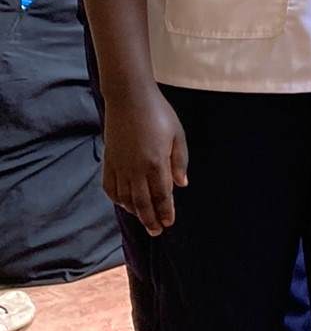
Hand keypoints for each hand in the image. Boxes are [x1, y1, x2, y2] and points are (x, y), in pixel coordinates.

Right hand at [103, 88, 188, 236]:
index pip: (161, 195)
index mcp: (156, 163)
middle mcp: (136, 169)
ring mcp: (119, 166)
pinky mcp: (108, 161)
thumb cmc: (159, 114)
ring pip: (126, 198)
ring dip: (135, 212)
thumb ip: (179, 161)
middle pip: (143, 202)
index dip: (165, 212)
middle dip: (150, 219)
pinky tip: (125, 204)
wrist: (129, 99)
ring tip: (144, 220)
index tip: (169, 223)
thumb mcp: (177, 135)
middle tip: (156, 231)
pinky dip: (117, 199)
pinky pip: (110, 187)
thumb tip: (182, 185)